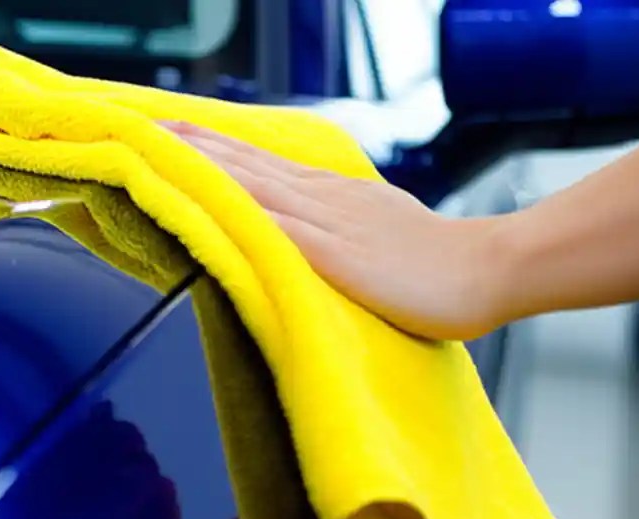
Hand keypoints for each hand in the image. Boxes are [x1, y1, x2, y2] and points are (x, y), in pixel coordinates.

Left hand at [163, 122, 513, 340]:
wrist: (488, 270)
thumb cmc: (440, 261)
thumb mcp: (381, 229)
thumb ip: (343, 224)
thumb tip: (313, 227)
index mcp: (335, 195)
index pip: (264, 164)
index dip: (219, 148)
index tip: (179, 134)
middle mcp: (325, 199)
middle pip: (249, 164)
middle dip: (197, 146)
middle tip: (150, 127)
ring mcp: (330, 224)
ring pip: (256, 185)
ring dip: (207, 167)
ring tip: (164, 150)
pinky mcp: (337, 256)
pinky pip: (278, 229)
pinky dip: (241, 212)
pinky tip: (211, 203)